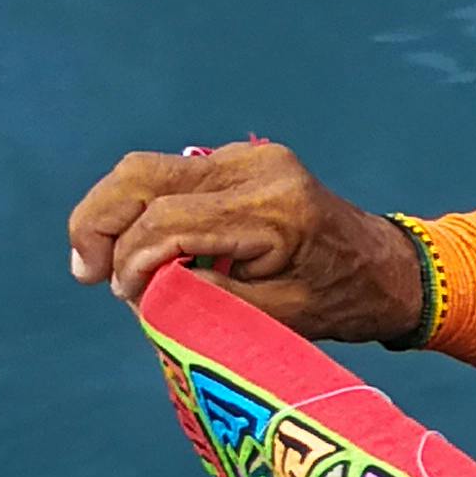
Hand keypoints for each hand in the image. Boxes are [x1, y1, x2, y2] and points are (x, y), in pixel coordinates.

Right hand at [65, 140, 423, 339]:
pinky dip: (142, 208)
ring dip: (114, 214)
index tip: (125, 297)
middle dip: (100, 223)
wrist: (389, 269)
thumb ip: (205, 300)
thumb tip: (137, 285)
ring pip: (147, 170)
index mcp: (274, 210)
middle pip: (143, 177)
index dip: (131, 260)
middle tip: (86, 273)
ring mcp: (248, 157)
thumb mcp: (276, 319)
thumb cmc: (341, 302)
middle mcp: (257, 169)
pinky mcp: (239, 160)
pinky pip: (170, 176)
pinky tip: (139, 249)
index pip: (170, 221)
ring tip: (104, 265)